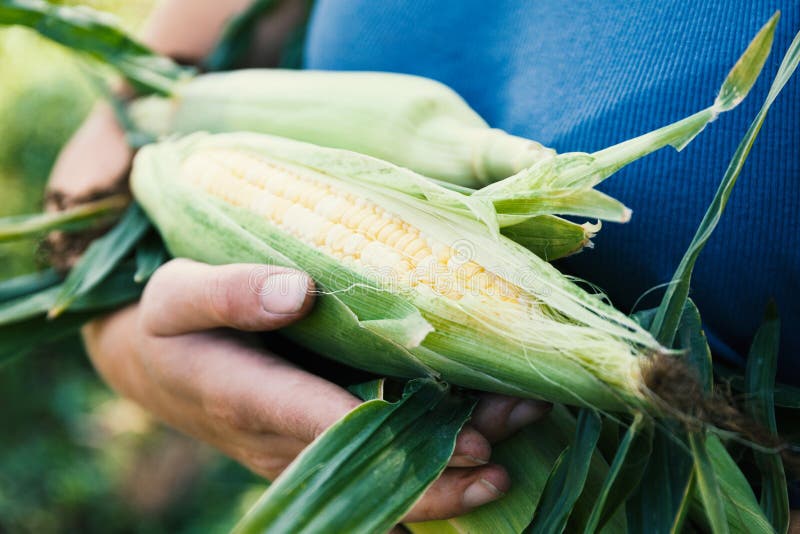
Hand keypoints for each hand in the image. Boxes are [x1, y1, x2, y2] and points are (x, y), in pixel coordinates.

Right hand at [82, 259, 550, 520]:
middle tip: (511, 455)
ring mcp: (300, 451)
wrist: (154, 365)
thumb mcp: (178, 293)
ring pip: (380, 477)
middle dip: (446, 475)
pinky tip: (486, 437)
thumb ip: (229, 292)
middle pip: (372, 472)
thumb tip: (298, 290)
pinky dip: (430, 458)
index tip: (469, 445)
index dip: (403, 445)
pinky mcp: (313, 444)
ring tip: (519, 435)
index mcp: (252, 398)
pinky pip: (373, 466)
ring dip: (451, 469)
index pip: (334, 432)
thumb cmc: (167, 323)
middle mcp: (282, 441)